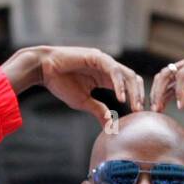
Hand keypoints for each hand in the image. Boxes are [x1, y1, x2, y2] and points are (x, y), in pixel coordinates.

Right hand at [3, 46, 145, 123]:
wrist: (43, 70)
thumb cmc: (61, 83)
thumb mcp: (83, 101)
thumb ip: (99, 111)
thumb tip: (110, 126)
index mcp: (106, 78)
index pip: (128, 87)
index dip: (135, 100)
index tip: (138, 116)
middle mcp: (108, 68)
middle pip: (132, 80)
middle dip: (139, 96)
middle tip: (140, 112)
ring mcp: (104, 61)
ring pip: (127, 75)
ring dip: (133, 91)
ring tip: (134, 107)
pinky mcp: (97, 56)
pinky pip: (114, 71)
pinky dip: (119, 85)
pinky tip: (121, 98)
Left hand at [150, 50, 183, 111]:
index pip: (171, 83)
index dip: (163, 96)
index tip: (158, 111)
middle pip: (166, 77)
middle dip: (157, 93)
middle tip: (154, 110)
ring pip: (170, 74)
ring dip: (163, 92)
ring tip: (161, 108)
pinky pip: (183, 76)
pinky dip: (179, 91)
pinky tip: (181, 105)